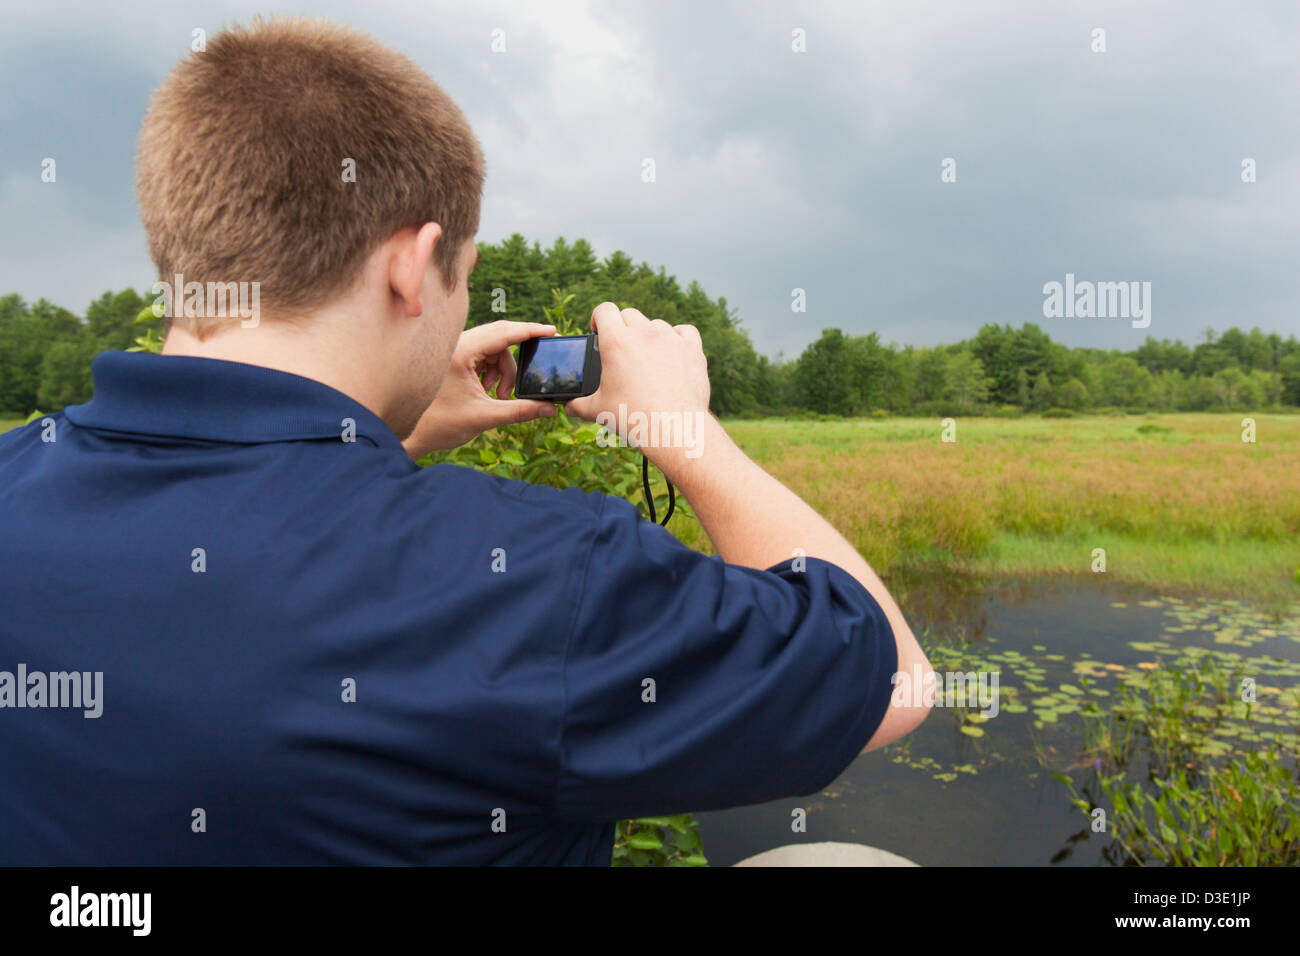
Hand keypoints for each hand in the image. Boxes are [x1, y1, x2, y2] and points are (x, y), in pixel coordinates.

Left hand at [402, 320, 558, 458]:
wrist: (406, 433)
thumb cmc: (438, 424)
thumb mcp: (484, 417)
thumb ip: (520, 411)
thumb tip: (550, 409)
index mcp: (460, 351)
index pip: (503, 332)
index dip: (530, 331)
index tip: (552, 331)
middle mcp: (455, 344)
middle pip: (501, 338)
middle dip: (517, 361)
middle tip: (535, 370)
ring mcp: (454, 349)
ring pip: (494, 348)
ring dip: (504, 370)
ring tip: (500, 394)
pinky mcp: (453, 358)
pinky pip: (483, 355)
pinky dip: (493, 371)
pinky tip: (489, 390)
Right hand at [565, 303, 711, 474]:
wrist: (673, 428)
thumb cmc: (633, 418)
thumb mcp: (599, 410)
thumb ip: (579, 405)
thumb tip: (568, 407)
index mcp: (616, 341)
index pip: (604, 310)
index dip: (599, 319)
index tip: (600, 332)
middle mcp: (644, 333)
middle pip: (629, 314)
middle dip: (623, 328)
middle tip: (623, 351)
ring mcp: (670, 338)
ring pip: (655, 324)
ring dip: (649, 336)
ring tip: (648, 360)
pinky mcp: (692, 348)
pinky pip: (684, 331)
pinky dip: (678, 339)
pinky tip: (673, 353)